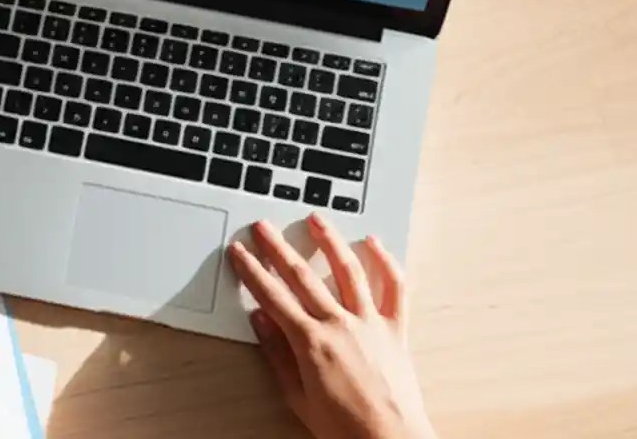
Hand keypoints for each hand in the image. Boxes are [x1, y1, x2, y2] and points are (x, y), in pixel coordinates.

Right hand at [228, 215, 434, 438]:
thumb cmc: (345, 429)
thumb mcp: (298, 396)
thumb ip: (278, 354)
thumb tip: (260, 320)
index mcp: (311, 343)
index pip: (272, 296)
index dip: (252, 271)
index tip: (240, 253)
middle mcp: (340, 325)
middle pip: (302, 276)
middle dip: (278, 248)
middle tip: (263, 227)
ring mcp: (370, 323)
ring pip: (348, 271)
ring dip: (329, 242)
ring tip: (316, 219)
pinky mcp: (396, 330)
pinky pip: (394, 289)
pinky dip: (386, 263)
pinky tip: (374, 244)